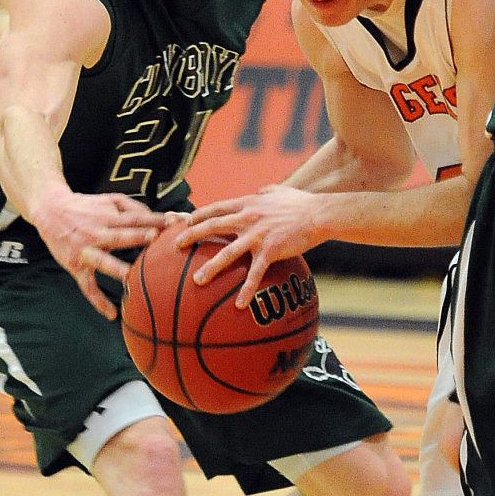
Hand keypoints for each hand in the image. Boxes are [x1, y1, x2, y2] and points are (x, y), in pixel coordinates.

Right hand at [33, 189, 164, 319]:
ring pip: (103, 261)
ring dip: (117, 267)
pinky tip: (112, 314)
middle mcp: (98, 233)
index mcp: (109, 217)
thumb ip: (133, 206)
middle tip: (156, 238)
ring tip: (132, 277)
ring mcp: (86, 251)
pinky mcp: (76, 267)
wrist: (51, 211)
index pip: (136, 218)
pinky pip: (88, 286)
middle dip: (138, 237)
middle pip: (121, 235)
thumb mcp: (109, 199)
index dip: (155, 220)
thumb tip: (155, 218)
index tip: (175, 223)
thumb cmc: (86, 207)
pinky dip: (98, 301)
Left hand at [176, 185, 319, 306]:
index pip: (216, 208)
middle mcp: (248, 218)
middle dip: (191, 236)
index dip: (198, 215)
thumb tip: (260, 191)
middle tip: (175, 246)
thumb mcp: (278, 191)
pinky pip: (255, 273)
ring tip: (197, 281)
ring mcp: (257, 235)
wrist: (319, 214)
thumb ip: (265, 192)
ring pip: (227, 253)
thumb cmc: (300, 203)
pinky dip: (246, 289)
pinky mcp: (270, 250)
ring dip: (210, 267)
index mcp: (247, 204)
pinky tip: (239, 304)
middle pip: (213, 226)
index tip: (184, 222)